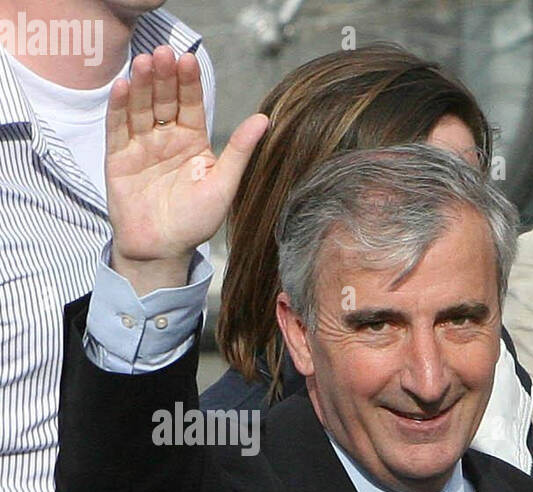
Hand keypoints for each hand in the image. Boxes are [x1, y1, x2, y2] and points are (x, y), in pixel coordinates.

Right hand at [106, 46, 267, 294]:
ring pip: (141, 108)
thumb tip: (264, 120)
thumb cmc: (195, 221)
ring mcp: (141, 145)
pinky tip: (123, 87)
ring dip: (142, 85)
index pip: (191, 105)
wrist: (162, 248)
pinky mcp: (118, 156)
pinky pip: (118, 127)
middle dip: (164, 77)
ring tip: (144, 62)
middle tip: (164, 53)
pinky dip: (119, 107)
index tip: (188, 60)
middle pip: (164, 100)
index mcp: (193, 142)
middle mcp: (167, 138)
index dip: (189, 84)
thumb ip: (239, 151)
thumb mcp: (223, 184)